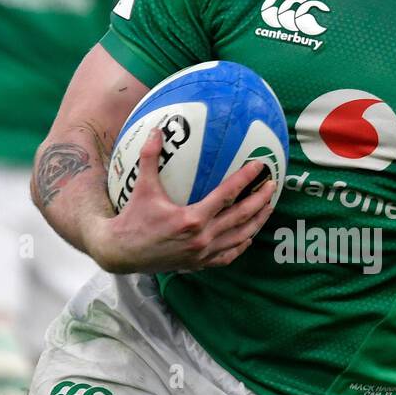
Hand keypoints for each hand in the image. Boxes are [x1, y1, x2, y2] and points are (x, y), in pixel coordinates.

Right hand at [89, 128, 275, 273]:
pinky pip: (228, 256)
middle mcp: (202, 238)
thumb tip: (156, 130)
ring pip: (240, 237)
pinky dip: (241, 245)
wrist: (122, 252)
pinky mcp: (200, 264)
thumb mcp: (142, 187)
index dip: (245, 179)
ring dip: (257, 222)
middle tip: (273, 185)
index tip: (259, 166)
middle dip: (261, 200)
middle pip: (242, 217)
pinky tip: (249, 235)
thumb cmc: (133, 218)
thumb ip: (150, 157)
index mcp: (191, 219)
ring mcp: (203, 254)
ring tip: (269, 207)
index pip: (227, 195)